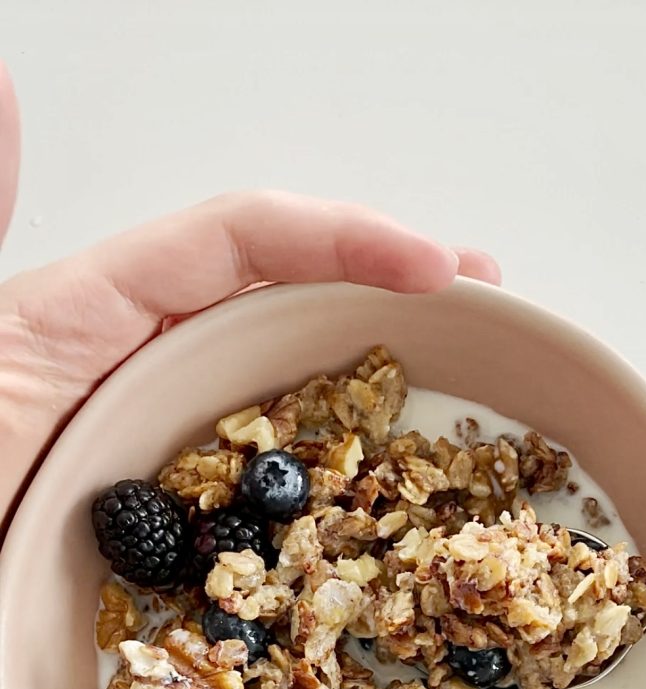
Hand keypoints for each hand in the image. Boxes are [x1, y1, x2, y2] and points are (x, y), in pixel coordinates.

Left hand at [0, 61, 498, 536]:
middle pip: (281, 302)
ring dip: (374, 380)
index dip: (342, 239)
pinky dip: (325, 488)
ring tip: (463, 380)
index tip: (434, 268)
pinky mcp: (161, 528)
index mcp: (87, 315)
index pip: (238, 242)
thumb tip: (11, 88)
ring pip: (281, 394)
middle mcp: (134, 369)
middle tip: (484, 300)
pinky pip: (258, 501)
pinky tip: (376, 507)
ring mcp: (154, 450)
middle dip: (388, 288)